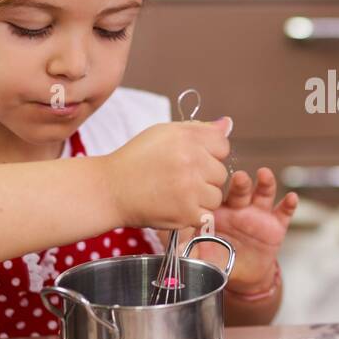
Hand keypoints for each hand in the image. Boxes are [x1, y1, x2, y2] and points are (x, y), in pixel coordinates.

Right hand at [103, 117, 231, 229]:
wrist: (110, 189)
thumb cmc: (136, 160)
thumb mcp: (164, 133)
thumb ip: (199, 130)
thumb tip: (227, 124)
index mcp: (187, 137)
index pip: (223, 145)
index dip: (209, 153)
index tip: (192, 159)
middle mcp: (191, 161)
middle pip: (221, 172)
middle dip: (205, 177)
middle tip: (179, 178)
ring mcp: (190, 188)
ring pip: (216, 195)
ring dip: (201, 198)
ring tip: (177, 193)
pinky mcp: (186, 212)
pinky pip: (207, 215)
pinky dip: (193, 214)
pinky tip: (175, 206)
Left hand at [182, 166, 297, 294]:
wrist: (242, 274)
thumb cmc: (218, 257)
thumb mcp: (200, 254)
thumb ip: (188, 248)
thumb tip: (172, 246)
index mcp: (217, 211)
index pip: (216, 194)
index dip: (215, 187)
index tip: (211, 179)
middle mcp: (238, 207)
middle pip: (240, 190)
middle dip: (240, 183)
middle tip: (238, 177)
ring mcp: (258, 214)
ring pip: (263, 194)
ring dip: (265, 183)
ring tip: (265, 174)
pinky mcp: (275, 225)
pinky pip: (283, 213)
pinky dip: (289, 205)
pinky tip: (291, 198)